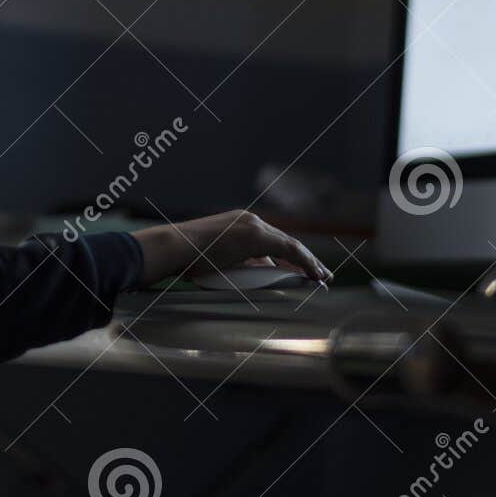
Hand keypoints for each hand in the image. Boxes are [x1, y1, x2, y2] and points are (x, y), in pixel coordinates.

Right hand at [130, 209, 331, 286]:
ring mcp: (252, 225)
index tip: (300, 270)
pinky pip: (289, 249)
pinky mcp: (255, 235)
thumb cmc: (187, 257)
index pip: (270, 240)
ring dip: (308, 261)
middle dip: (304, 258)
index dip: (288, 256)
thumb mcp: (216, 260)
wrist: (174, 247)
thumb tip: (252, 275)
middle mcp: (248, 219)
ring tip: (321, 276)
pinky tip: (314, 273)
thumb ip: (236, 263)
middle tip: (319, 273)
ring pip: (290, 244)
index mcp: (238, 223)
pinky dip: (304, 261)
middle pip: (284, 241)